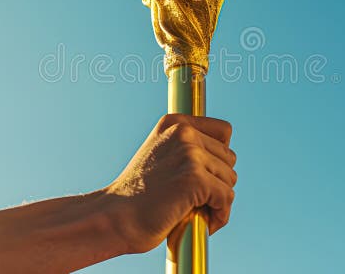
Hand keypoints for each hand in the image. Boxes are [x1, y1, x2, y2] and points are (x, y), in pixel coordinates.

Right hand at [105, 114, 237, 253]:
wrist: (114, 218)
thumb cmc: (137, 197)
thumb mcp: (160, 157)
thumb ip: (187, 150)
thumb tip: (228, 163)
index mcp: (174, 123)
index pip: (224, 131)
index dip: (219, 157)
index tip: (205, 176)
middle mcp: (183, 132)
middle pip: (229, 158)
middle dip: (218, 182)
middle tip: (199, 201)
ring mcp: (190, 154)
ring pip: (230, 179)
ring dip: (219, 201)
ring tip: (198, 212)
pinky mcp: (195, 178)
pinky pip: (226, 198)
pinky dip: (220, 215)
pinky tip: (204, 222)